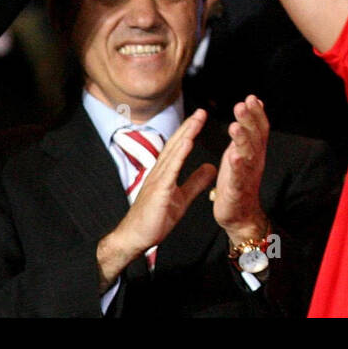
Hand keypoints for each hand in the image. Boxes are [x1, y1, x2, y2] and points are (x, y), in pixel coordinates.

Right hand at [100, 111, 215, 271]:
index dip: (189, 132)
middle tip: (201, 111)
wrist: (135, 237)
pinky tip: (188, 142)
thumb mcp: (182, 198)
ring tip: (197, 119)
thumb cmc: (154, 220)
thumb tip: (211, 168)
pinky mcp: (159, 190)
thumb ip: (195, 182)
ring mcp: (158, 179)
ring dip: (186, 134)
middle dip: (188, 126)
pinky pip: (172, 169)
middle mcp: (159, 171)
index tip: (200, 118)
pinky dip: (180, 154)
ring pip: (174, 152)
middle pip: (176, 144)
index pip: (178, 148)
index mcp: (165, 173)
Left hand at [212, 95, 269, 244]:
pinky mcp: (237, 190)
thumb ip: (251, 128)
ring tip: (235, 126)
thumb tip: (256, 103)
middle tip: (242, 105)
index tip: (251, 98)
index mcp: (254, 151)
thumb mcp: (245, 149)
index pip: (259, 129)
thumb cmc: (239, 179)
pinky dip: (237, 166)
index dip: (257, 114)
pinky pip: (239, 177)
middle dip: (249, 121)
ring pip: (247, 155)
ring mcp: (247, 175)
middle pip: (254, 138)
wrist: (241, 215)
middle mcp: (254, 161)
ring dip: (242, 140)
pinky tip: (233, 156)